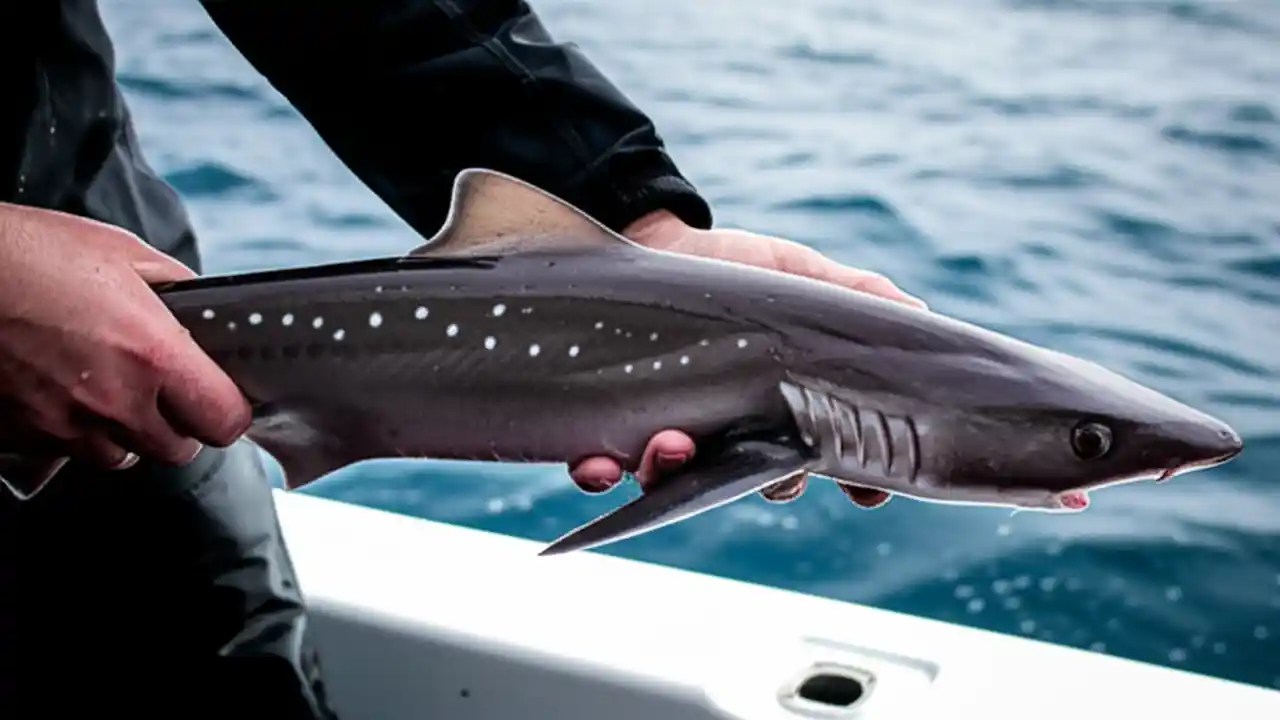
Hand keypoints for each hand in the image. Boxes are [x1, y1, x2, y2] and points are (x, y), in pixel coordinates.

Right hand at [0, 202, 250, 471]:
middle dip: (180, 422)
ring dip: (127, 431)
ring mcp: (66, 426)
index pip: (224, 420)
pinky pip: (71, 452)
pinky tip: (63, 389)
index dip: (228, 409)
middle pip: (179, 449)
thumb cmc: (26, 253)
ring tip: (107, 384)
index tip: (219, 392)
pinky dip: (77, 431)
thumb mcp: (118, 252)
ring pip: (125, 456)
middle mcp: (114, 402)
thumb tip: (204, 310)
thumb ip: (176, 288)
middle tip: (164, 386)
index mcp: (152, 355)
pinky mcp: (25, 440)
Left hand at [564, 210, 928, 509]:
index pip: (827, 460)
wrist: (651, 241)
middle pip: (758, 481)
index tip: (871, 490)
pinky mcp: (611, 426)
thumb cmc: (733, 266)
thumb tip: (921, 317)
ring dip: (674, 475)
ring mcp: (671, 433)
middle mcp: (730, 433)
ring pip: (677, 482)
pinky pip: (601, 468)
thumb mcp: (801, 275)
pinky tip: (597, 462)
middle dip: (767, 479)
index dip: (855, 482)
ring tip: (671, 445)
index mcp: (781, 409)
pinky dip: (599, 472)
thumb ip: (858, 295)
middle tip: (770, 467)